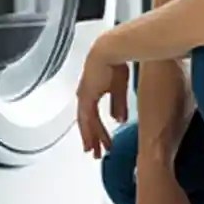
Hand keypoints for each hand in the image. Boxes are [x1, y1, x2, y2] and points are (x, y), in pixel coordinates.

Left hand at [76, 38, 129, 158]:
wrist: (112, 51)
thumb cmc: (116, 63)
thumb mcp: (119, 88)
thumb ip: (118, 105)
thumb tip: (119, 119)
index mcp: (92, 92)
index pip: (92, 116)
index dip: (95, 130)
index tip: (99, 142)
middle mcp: (85, 95)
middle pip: (87, 123)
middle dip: (92, 138)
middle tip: (95, 153)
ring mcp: (84, 96)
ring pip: (85, 123)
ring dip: (90, 138)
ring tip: (94, 152)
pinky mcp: (87, 96)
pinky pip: (86, 118)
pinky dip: (88, 131)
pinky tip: (92, 140)